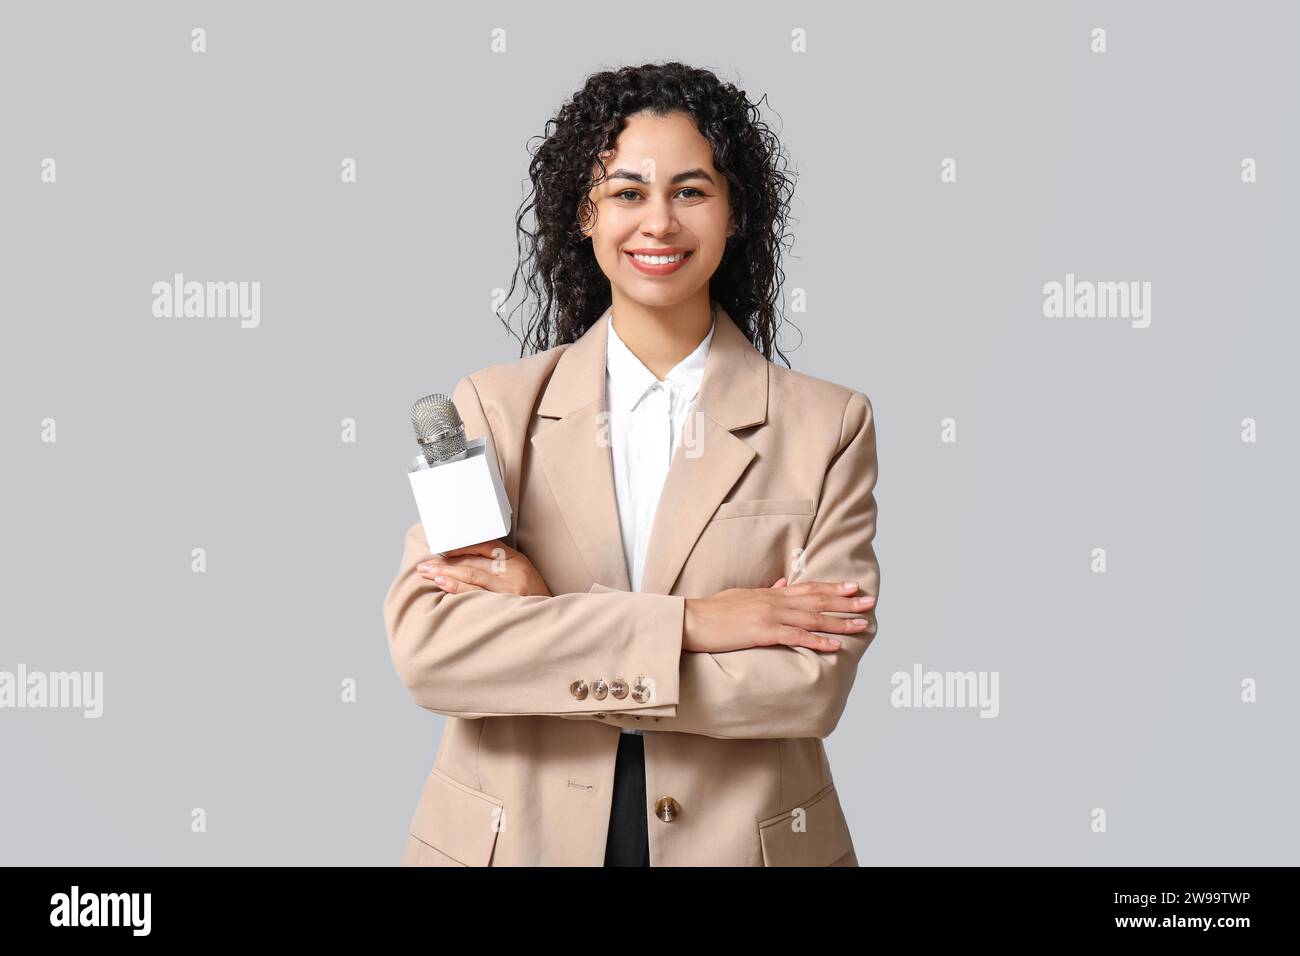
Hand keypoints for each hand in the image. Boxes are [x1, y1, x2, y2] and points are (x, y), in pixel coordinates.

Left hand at [416, 540, 551, 596]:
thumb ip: (499, 566)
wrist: (552, 619)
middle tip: (425, 566)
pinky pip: (478, 595)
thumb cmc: (534, 597)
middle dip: (446, 563)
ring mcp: (510, 587)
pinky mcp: (507, 602)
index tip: (442, 550)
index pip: (484, 546)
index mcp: (516, 559)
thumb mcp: (522, 573)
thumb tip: (465, 563)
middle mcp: (513, 570)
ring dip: (448, 575)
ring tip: (429, 574)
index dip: (461, 547)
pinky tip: (445, 585)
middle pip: (474, 562)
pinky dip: (459, 590)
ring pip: (473, 577)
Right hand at [682, 579, 874, 653]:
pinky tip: (834, 645)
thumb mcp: (741, 596)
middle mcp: (774, 601)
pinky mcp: (762, 632)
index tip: (852, 588)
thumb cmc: (712, 612)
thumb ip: (765, 592)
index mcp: (770, 594)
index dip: (832, 588)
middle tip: (869, 602)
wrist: (691, 619)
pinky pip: (796, 637)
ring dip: (839, 622)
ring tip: (861, 625)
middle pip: (817, 601)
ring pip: (812, 618)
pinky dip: (817, 640)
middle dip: (845, 602)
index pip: (808, 589)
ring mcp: (769, 615)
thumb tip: (784, 584)